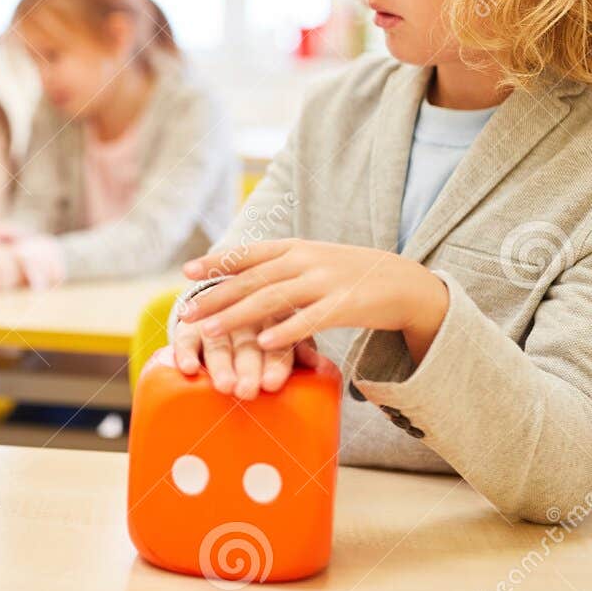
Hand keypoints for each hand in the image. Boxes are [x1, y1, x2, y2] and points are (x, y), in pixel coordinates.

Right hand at [173, 309, 321, 396]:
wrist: (228, 292)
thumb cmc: (264, 323)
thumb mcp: (287, 328)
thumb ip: (300, 347)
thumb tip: (318, 363)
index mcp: (273, 317)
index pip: (276, 341)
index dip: (275, 362)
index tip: (272, 384)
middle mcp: (244, 318)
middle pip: (247, 344)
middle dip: (248, 367)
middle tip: (248, 390)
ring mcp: (215, 320)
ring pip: (218, 342)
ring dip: (221, 364)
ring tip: (224, 385)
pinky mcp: (189, 325)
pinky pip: (186, 338)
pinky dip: (185, 353)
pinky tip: (188, 369)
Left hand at [181, 240, 448, 357]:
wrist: (405, 281)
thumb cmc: (352, 275)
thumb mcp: (314, 261)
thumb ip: (281, 266)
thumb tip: (239, 274)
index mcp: (296, 248)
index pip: (248, 253)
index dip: (217, 262)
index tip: (186, 271)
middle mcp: (306, 259)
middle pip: (252, 278)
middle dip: (216, 296)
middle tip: (187, 313)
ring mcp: (326, 281)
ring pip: (273, 298)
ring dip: (237, 316)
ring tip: (210, 331)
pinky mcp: (346, 305)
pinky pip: (309, 319)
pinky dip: (284, 330)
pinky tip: (262, 343)